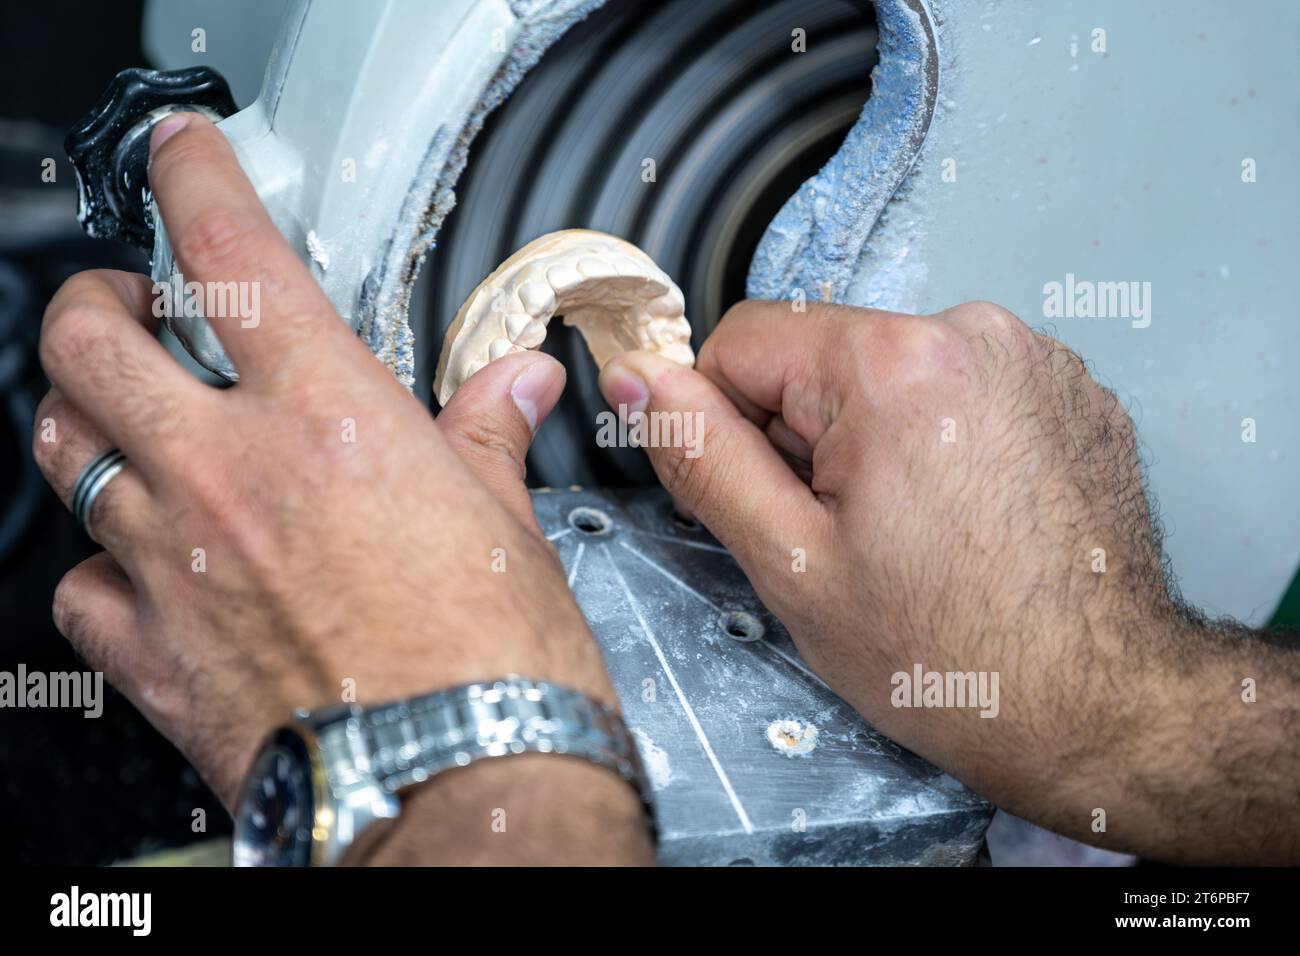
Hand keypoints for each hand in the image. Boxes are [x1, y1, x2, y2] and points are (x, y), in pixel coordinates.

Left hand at [34, 113, 649, 862]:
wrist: (456, 790)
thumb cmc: (493, 666)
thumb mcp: (506, 524)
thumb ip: (486, 437)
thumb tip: (513, 390)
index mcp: (328, 424)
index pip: (230, 254)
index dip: (192, 178)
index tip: (180, 156)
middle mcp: (229, 479)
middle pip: (88, 343)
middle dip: (95, 305)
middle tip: (132, 311)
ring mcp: (174, 566)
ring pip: (62, 455)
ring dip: (86, 422)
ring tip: (128, 424)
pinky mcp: (151, 654)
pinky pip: (77, 586)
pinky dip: (96, 563)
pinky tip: (141, 569)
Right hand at [598, 299, 1298, 863]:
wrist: (1101, 706)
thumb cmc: (954, 654)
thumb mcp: (792, 565)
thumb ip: (702, 456)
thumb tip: (638, 379)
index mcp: (894, 364)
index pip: (743, 341)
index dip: (732, 426)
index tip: (778, 501)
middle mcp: (972, 332)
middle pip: (821, 356)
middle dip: (810, 436)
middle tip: (853, 533)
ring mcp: (1032, 357)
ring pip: (887, 373)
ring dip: (876, 438)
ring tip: (917, 531)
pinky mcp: (1068, 388)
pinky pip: (957, 387)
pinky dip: (941, 438)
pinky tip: (965, 515)